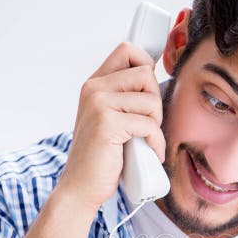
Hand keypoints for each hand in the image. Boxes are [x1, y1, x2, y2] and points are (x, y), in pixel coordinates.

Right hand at [57, 42, 166, 214]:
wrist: (81, 187)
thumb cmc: (101, 157)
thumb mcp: (110, 119)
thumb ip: (125, 97)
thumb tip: (155, 77)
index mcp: (95, 84)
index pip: (127, 50)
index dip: (147, 65)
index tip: (150, 92)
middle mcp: (94, 89)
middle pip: (145, 73)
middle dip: (155, 101)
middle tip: (148, 125)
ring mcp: (99, 104)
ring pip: (151, 100)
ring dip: (156, 124)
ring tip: (146, 140)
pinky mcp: (107, 123)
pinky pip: (149, 124)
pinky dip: (156, 142)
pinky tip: (150, 152)